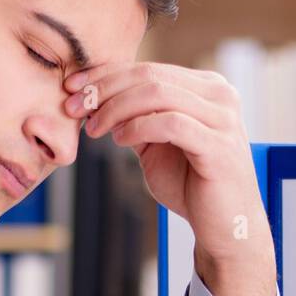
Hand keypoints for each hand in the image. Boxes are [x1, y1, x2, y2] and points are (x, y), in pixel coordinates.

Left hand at [64, 61, 276, 295]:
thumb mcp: (155, 144)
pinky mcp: (220, 146)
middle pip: (150, 76)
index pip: (147, 68)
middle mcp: (220, 94)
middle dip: (104, 89)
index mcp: (205, 87)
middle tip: (74, 108)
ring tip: (94, 129)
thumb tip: (93, 99)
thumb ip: (134, 118)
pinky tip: (120, 140)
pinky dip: (138, 127)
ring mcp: (223, 118)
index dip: (105, 75)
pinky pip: (171, 124)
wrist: (224, 227)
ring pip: (157, 94)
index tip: (71, 88)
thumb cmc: (190, 184)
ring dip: (116, 108)